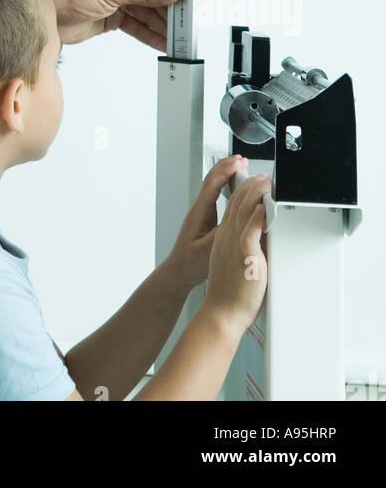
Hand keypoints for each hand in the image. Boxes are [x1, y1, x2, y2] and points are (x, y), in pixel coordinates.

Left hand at [43, 0, 180, 47]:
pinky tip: (161, 41)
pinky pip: (136, 24)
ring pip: (146, 11)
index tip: (187, 0)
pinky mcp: (114, 14)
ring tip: (176, 38)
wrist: (47, 15)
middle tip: (184, 24)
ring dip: (161, 25)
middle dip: (168, 10)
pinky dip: (148, 33)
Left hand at [164, 156, 249, 292]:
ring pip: (213, 185)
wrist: (180, 271)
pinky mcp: (206, 216)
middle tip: (242, 159)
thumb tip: (237, 218)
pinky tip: (234, 184)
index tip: (239, 163)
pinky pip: (216, 193)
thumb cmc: (190, 262)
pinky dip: (225, 183)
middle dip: (226, 167)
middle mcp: (199, 208)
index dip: (226, 172)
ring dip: (225, 173)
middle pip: (212, 180)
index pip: (212, 186)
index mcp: (199, 213)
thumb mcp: (209, 249)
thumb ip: (222, 234)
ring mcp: (202, 211)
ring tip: (239, 165)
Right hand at [202, 172, 270, 332]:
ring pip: (243, 210)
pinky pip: (249, 230)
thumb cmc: (229, 292)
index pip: (233, 205)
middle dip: (251, 184)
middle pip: (237, 202)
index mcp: (224, 237)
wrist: (222, 312)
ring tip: (265, 180)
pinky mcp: (244, 256)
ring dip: (256, 192)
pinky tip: (263, 206)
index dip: (244, 189)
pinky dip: (256, 216)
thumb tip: (263, 234)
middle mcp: (227, 236)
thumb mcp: (234, 260)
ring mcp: (234, 244)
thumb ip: (245, 244)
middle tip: (262, 174)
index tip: (254, 180)